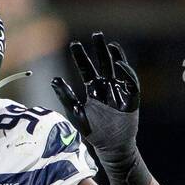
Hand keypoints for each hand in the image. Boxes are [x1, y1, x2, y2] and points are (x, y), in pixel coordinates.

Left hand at [51, 33, 150, 184]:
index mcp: (93, 91)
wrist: (111, 149)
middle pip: (104, 65)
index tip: (74, 44)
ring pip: (118, 69)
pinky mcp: (131, 100)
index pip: (87, 70)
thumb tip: (54, 80)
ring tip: (109, 44)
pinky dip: (126, 73)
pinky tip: (118, 64)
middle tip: (96, 35)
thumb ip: (66, 97)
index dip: (82, 58)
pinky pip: (130, 83)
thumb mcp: (76, 115)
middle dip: (99, 50)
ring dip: (114, 56)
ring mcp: (120, 93)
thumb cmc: (94, 134)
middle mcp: (107, 89)